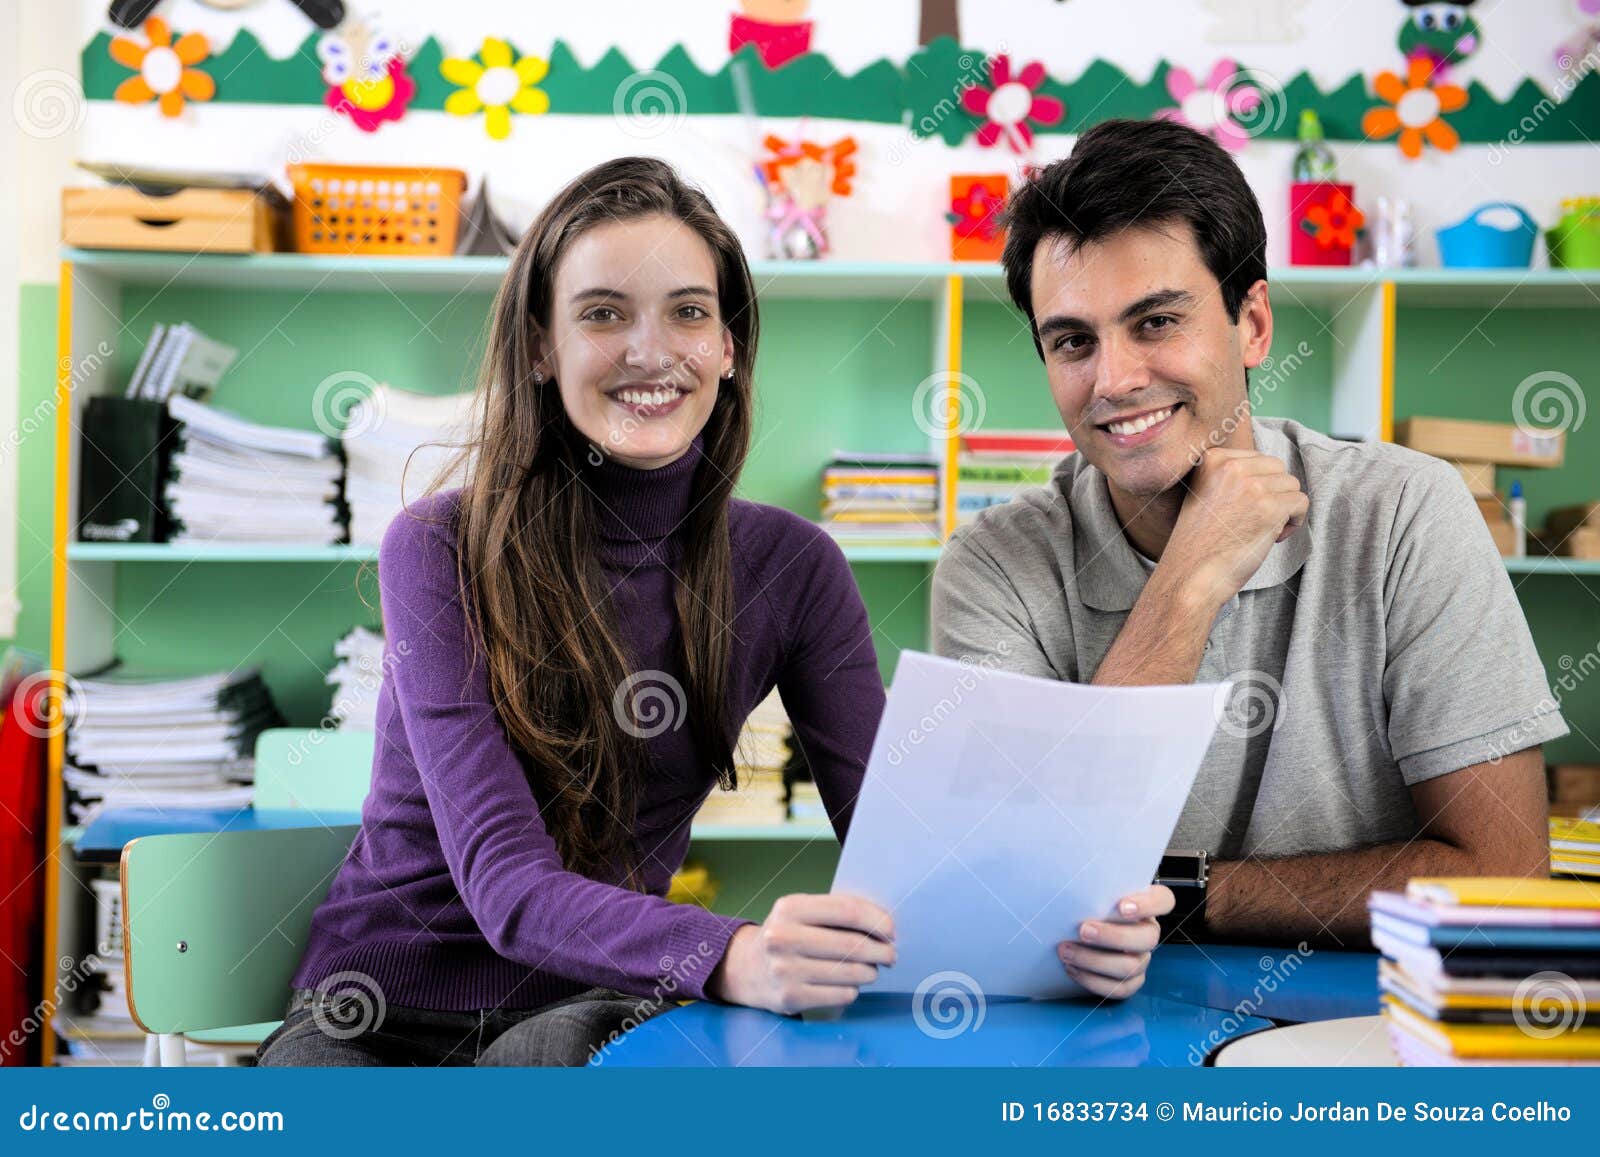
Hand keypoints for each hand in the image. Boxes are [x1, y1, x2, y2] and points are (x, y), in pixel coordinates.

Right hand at [706, 893, 895, 1014]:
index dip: (877, 921)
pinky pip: (841, 995)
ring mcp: (784, 970)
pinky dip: (852, 990)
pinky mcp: (790, 998)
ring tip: (871, 970)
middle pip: (851, 945)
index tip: (892, 930)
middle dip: (880, 951)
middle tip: (890, 955)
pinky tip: (848, 984)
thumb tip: (885, 926)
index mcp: (790, 908)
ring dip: (869, 972)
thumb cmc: (786, 935)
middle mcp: (783, 937)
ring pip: (850, 973)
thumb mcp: (800, 913)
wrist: (744, 968)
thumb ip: (836, 913)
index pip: (848, 911)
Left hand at [1057, 885, 1172, 998]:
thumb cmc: (1084, 906)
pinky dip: (1092, 980)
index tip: (1121, 906)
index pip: (1163, 900)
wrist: (1073, 934)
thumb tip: (1070, 872)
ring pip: (1130, 966)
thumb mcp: (1091, 891)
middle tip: (1083, 930)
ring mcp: (1141, 959)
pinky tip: (1072, 968)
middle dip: (1113, 936)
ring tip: (1066, 950)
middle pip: (1147, 938)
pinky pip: (1118, 989)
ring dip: (1094, 960)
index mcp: (1146, 905)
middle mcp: (1148, 932)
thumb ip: (1092, 885)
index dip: (1148, 904)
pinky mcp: (1129, 982)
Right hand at [1163, 448, 1307, 606]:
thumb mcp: (1204, 493)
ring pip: (1292, 485)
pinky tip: (1273, 537)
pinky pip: (1301, 503)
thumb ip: (1231, 475)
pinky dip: (1294, 522)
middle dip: (1274, 493)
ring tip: (1262, 529)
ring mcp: (1252, 486)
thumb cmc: (1198, 542)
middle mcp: (1231, 466)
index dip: (1258, 485)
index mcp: (1212, 458)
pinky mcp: (1270, 508)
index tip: (1243, 508)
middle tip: (1255, 520)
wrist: (1190, 574)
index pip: (1257, 458)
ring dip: (1284, 508)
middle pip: (1277, 468)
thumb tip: (1272, 472)